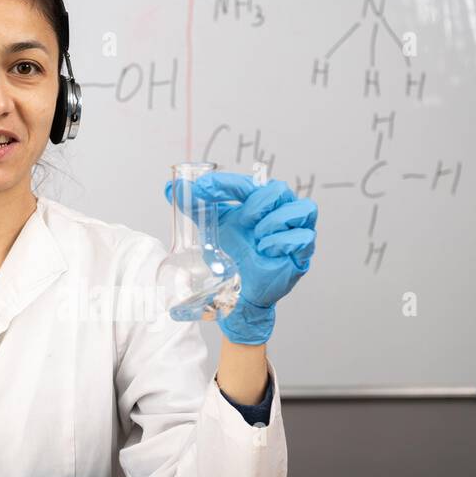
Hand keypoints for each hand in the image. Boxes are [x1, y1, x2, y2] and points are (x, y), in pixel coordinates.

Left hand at [163, 171, 316, 343]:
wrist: (240, 293)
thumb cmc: (233, 256)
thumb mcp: (211, 230)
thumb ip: (196, 208)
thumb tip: (171, 187)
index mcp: (259, 202)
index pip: (246, 184)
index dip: (225, 183)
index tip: (201, 189)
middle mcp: (280, 212)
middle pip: (278, 190)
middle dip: (257, 203)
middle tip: (241, 220)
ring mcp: (295, 231)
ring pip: (300, 208)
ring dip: (274, 221)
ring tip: (257, 238)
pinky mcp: (303, 253)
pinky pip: (304, 237)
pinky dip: (283, 241)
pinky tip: (266, 249)